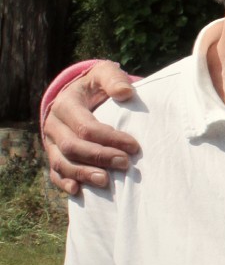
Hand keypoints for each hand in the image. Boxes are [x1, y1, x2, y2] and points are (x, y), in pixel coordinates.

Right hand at [43, 61, 139, 194]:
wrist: (77, 93)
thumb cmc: (96, 84)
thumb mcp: (104, 73)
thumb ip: (114, 79)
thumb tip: (125, 92)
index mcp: (65, 105)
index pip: (86, 127)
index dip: (110, 138)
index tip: (134, 146)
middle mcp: (53, 125)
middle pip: (72, 146)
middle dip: (99, 157)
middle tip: (125, 164)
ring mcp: (51, 142)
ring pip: (61, 162)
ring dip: (83, 173)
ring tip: (105, 182)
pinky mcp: (53, 154)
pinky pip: (54, 172)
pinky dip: (64, 182)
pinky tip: (78, 191)